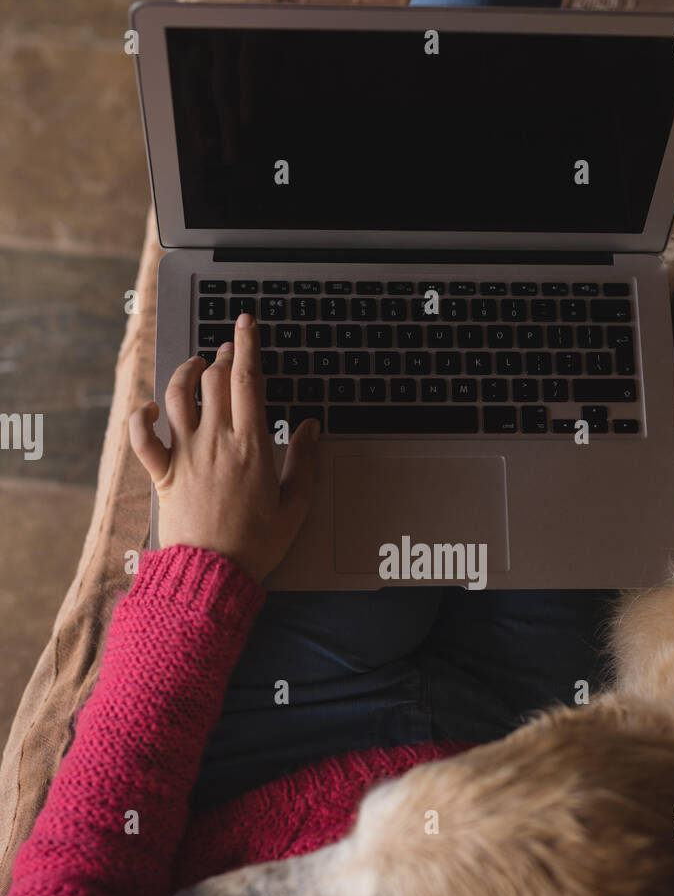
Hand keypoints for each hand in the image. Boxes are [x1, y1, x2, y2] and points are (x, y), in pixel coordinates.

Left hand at [129, 313, 318, 582]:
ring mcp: (186, 455)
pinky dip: (141, 417)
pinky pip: (142, 437)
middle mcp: (216, 441)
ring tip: (195, 363)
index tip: (246, 323)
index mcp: (252, 445)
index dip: (247, 345)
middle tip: (228, 349)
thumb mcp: (295, 505)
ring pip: (178, 396)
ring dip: (185, 372)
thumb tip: (311, 427)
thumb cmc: (257, 544)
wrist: (214, 572)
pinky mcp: (163, 474)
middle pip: (213, 380)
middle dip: (221, 355)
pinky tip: (150, 408)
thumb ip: (305, 462)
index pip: (248, 380)